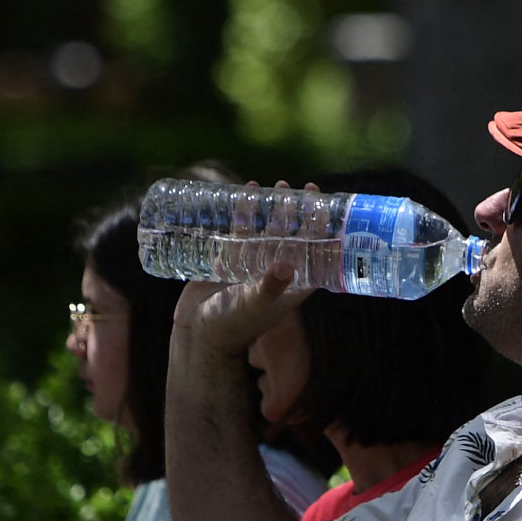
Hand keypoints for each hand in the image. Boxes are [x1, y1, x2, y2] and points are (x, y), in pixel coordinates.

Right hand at [170, 180, 322, 364]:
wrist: (199, 334)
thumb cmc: (232, 326)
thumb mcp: (254, 305)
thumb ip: (270, 286)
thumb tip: (286, 265)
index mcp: (291, 284)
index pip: (314, 252)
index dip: (320, 228)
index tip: (322, 203)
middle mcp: (275, 272)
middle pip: (291, 235)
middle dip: (294, 210)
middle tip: (294, 186)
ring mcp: (252, 265)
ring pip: (267, 230)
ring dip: (272, 208)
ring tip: (275, 186)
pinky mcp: (230, 260)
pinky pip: (240, 231)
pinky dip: (245, 212)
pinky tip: (246, 192)